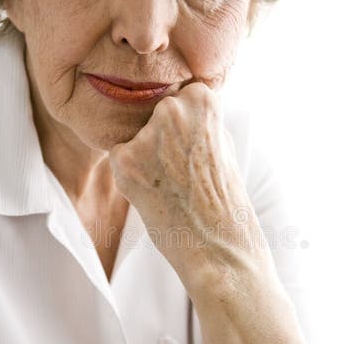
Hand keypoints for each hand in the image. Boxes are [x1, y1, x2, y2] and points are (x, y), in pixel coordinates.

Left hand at [108, 84, 268, 279]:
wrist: (219, 248)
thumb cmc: (224, 200)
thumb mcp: (222, 143)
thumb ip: (196, 118)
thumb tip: (173, 103)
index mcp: (202, 99)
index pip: (175, 95)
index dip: (181, 126)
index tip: (192, 151)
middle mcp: (173, 109)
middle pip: (150, 114)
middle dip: (159, 139)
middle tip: (180, 173)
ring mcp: (147, 134)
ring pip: (133, 136)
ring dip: (143, 157)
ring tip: (170, 186)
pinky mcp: (125, 160)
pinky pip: (119, 158)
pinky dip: (131, 177)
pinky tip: (155, 195)